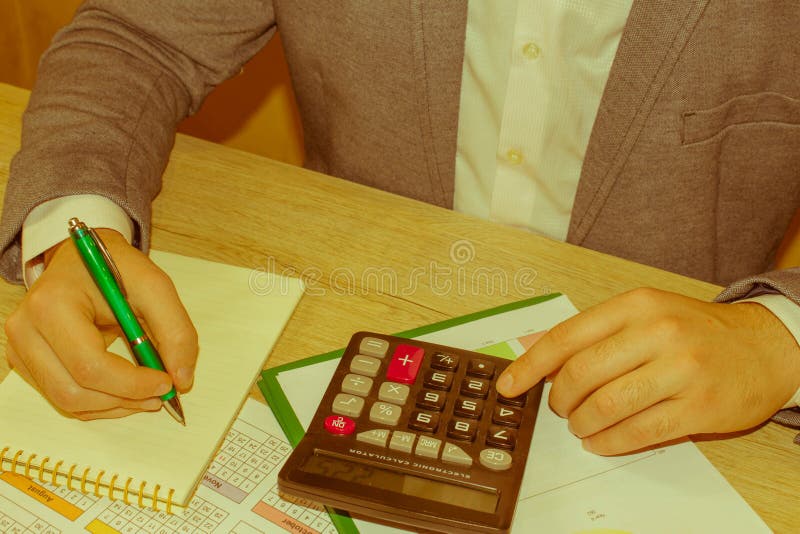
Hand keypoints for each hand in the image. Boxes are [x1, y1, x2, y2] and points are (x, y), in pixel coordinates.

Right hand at [4, 229, 197, 419]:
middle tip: (161, 393)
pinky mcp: (25, 360)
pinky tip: (124, 390)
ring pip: (67, 402)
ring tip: (146, 393)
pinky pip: (62, 397)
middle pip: (74, 391)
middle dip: (125, 399)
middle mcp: (26, 329)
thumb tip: (182, 378)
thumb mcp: (154, 286)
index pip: (90, 366)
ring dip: (114, 406)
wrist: (84, 259)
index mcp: (52, 305)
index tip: (167, 382)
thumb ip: (176, 330)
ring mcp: (20, 347)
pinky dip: (99, 402)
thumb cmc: (115, 268)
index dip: (133, 384)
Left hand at [496, 288, 799, 454]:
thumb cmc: (693, 331)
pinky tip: (602, 441)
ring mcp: (681, 370)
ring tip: (581, 426)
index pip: (566, 337)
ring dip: (582, 424)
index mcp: (635, 305)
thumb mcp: (645, 313)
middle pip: (580, 374)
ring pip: (606, 406)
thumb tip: (536, 354)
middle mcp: (657, 332)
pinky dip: (610, 442)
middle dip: (559, 401)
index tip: (507, 387)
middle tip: (559, 409)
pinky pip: (638, 432)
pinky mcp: (700, 407)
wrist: (763, 346)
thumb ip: (594, 332)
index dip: (529, 366)